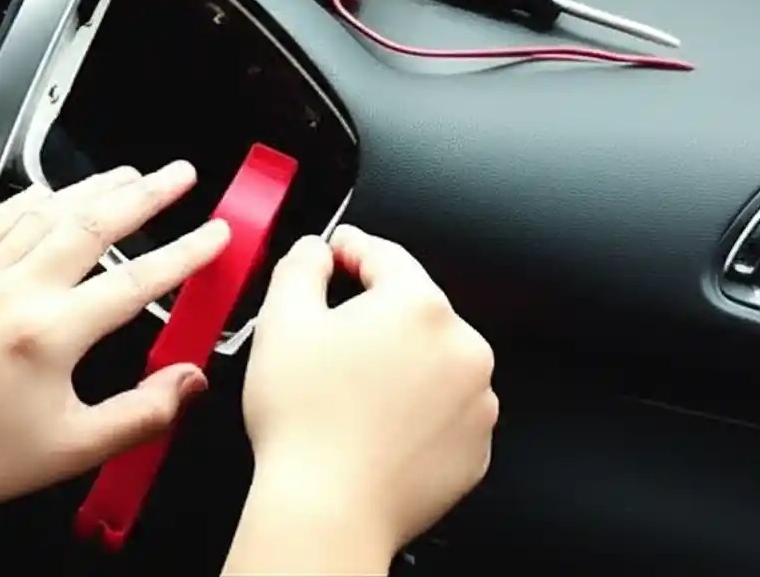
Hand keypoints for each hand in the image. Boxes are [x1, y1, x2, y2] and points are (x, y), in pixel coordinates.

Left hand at [0, 162, 229, 526]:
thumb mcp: (73, 449)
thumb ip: (143, 414)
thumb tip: (189, 384)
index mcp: (49, 333)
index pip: (137, 279)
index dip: (186, 253)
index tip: (216, 234)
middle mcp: (14, 293)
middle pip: (93, 223)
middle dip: (146, 193)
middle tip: (180, 175)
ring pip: (45, 212)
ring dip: (94, 186)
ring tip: (130, 174)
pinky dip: (28, 199)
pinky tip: (45, 192)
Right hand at [226, 225, 496, 573]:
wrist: (329, 510)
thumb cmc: (306, 424)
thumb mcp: (282, 321)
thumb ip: (301, 266)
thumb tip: (316, 251)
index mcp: (419, 305)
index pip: (385, 255)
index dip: (351, 248)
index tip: (336, 252)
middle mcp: (462, 347)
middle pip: (412, 311)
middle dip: (372, 318)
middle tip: (327, 342)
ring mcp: (477, 400)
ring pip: (431, 361)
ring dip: (397, 365)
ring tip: (350, 394)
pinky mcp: (475, 445)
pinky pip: (444, 409)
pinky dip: (415, 409)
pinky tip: (374, 424)